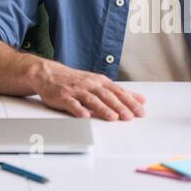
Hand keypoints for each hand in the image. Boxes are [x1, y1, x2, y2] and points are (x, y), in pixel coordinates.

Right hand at [31, 61, 145, 120]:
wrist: (49, 74)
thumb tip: (141, 99)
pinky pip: (72, 103)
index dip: (130, 102)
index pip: (118, 92)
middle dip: (119, 106)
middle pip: (107, 95)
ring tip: (112, 117)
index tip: (140, 112)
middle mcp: (89, 84)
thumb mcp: (99, 82)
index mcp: (99, 81)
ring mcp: (76, 90)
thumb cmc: (76, 81)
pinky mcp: (64, 97)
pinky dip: (79, 109)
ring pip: (92, 99)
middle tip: (129, 117)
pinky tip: (85, 116)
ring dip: (103, 109)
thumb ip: (120, 92)